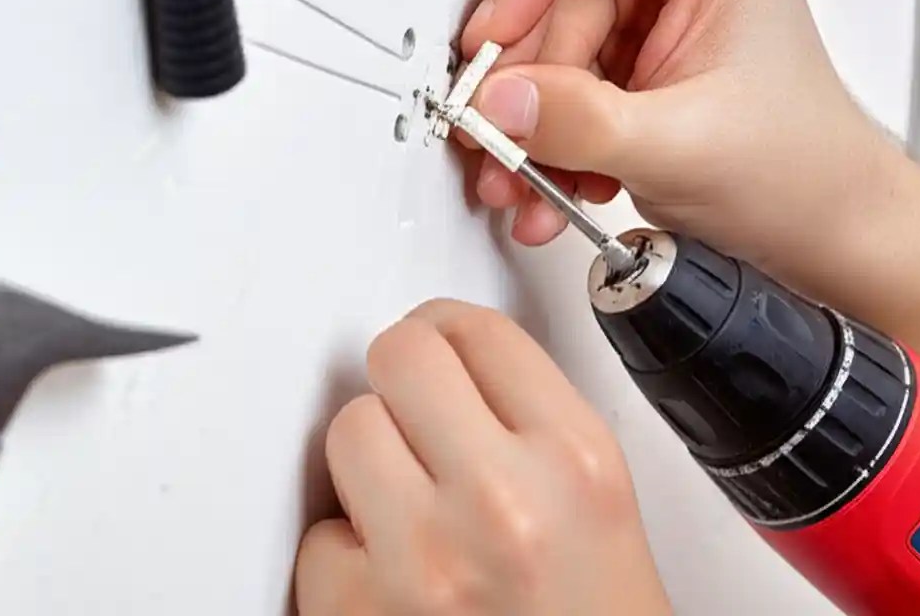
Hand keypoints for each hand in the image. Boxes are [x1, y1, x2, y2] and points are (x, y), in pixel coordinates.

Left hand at [295, 299, 669, 614]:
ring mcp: (421, 558)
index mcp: (576, 463)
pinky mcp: (358, 613)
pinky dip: (344, 554)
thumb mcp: (600, 506)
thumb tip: (456, 368)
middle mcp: (500, 501)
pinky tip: (389, 576)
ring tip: (407, 502)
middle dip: (403, 378)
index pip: (476, 332)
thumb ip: (533, 424)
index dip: (449, 335)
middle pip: (399, 356)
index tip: (442, 349)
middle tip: (413, 409)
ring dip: (369, 460)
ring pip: (347, 431)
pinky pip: (318, 536)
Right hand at [460, 0, 901, 290]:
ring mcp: (641, 10)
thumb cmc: (801, 164)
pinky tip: (548, 181)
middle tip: (495, 122)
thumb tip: (500, 101)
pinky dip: (536, 138)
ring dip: (518, 120)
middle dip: (517, 67)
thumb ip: (582, 122)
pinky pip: (547, 85)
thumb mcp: (682, 144)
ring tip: (521, 175)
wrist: (817, 230)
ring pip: (539, 41)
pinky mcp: (619, 61)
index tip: (505, 23)